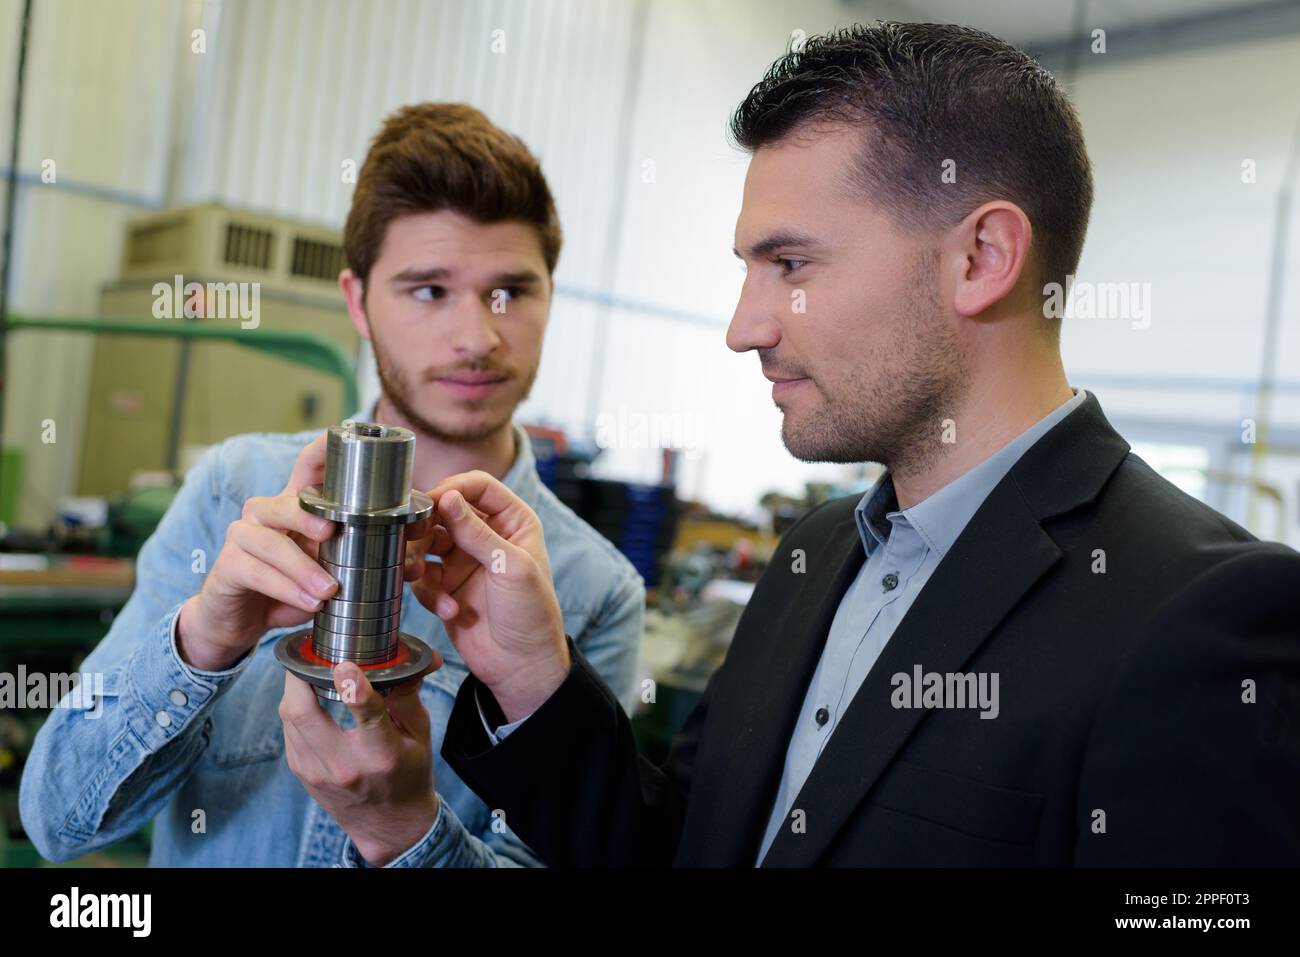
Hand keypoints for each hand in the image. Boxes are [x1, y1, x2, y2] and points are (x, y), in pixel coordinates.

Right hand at [177, 434, 337, 670]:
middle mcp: (265, 514)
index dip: (323, 450)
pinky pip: (256, 572)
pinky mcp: (228, 565)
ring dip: (302, 568)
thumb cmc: (290, 589)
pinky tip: (308, 602)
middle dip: (308, 517)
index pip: (307, 468)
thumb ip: (354, 557)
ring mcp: (243, 536)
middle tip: (332, 534)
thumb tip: (405, 556)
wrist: (239, 621)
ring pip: (271, 543)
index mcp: (294, 507)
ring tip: (328, 590)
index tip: (348, 438)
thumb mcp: (327, 569)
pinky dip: (285, 588)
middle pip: (286, 503)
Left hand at [279, 660, 441, 866]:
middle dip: (300, 676)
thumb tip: (417, 657)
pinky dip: (296, 707)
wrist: (387, 824)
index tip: (345, 664)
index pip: (366, 716)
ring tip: (311, 671)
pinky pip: (288, 728)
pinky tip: (310, 698)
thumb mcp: (419, 734)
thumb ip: (408, 694)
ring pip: (289, 716)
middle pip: (303, 713)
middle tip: (311, 656)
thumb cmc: (408, 773)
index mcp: (381, 754)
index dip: (353, 688)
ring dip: (296, 688)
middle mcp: (343, 765)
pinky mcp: (300, 771)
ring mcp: (316, 771)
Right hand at [406, 470, 569, 722]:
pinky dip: (429, 593)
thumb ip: (476, 532)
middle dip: (425, 527)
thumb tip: (447, 497)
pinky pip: (422, 577)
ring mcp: (464, 561)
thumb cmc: (531, 614)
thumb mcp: (510, 567)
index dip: (452, 489)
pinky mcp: (446, 587)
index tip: (430, 503)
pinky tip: (450, 611)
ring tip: (419, 576)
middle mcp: (487, 536)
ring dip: (418, 559)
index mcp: (513, 521)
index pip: (478, 486)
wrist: (522, 666)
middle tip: (413, 540)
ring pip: (425, 543)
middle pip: (443, 512)